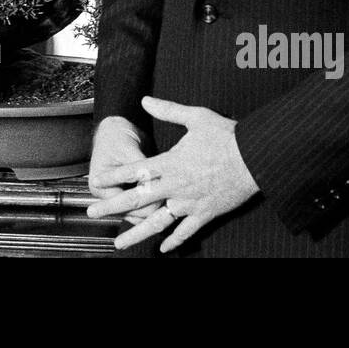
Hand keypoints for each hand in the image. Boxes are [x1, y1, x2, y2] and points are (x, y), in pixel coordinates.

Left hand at [87, 95, 259, 252]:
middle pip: (137, 198)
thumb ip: (168, 110)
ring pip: (157, 223)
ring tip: (118, 243)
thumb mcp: (196, 117)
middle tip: (92, 212)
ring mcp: (189, 203)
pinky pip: (186, 232)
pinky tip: (163, 249)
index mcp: (170, 162)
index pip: (134, 170)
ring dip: (136, 234)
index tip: (95, 180)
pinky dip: (174, 241)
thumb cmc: (227, 136)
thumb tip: (146, 100)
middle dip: (112, 206)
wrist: (255, 158)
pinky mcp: (205, 213)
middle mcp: (175, 186)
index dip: (113, 175)